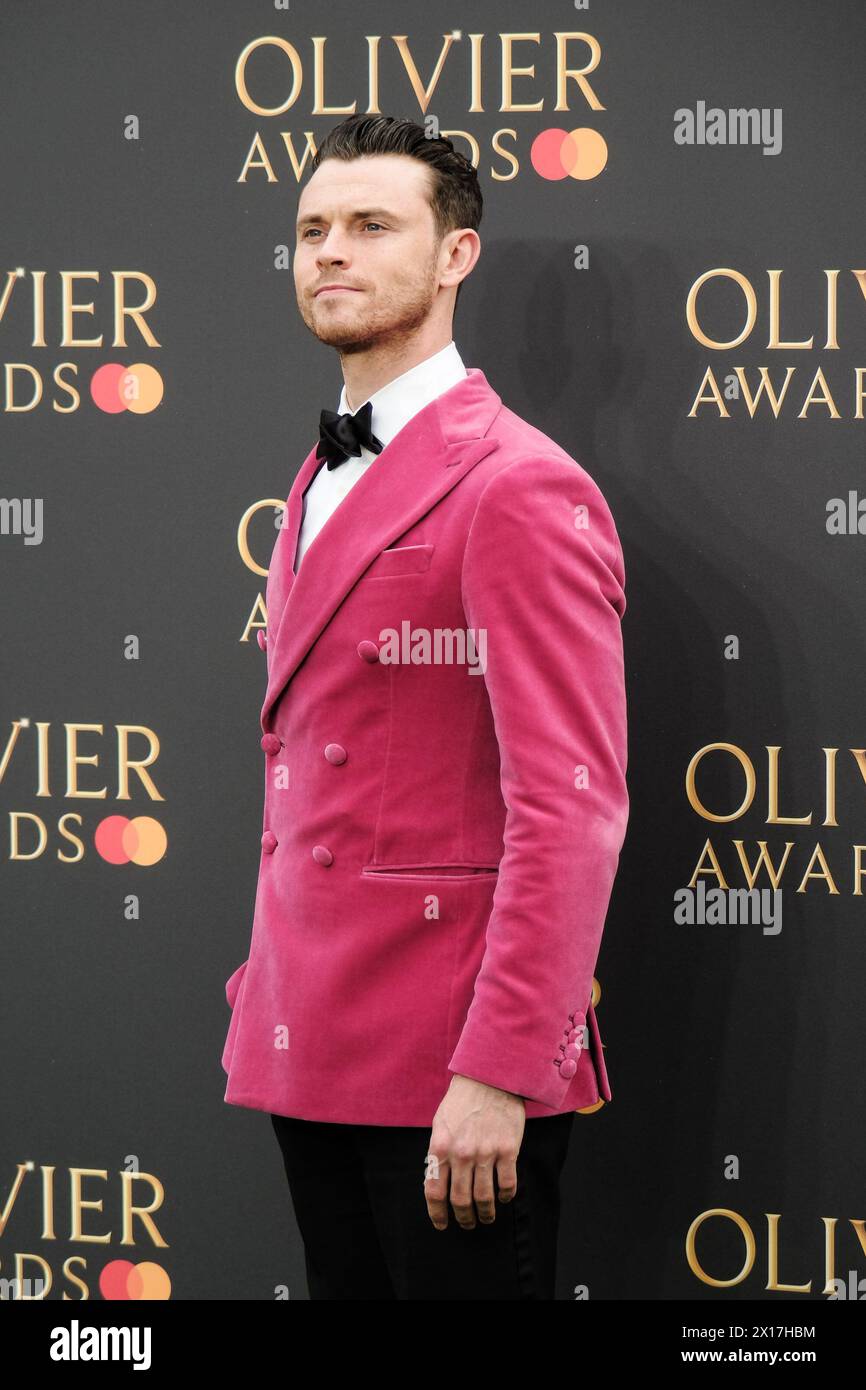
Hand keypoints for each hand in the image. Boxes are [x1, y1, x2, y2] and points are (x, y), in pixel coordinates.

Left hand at [424, 1074, 525, 1229]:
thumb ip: (439, 1153)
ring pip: (484, 1198)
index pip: (434, 1191)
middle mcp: (461, 1153)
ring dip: (485, 1213)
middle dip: (463, 1218)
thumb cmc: (463, 1100)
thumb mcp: (441, 1123)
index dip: (437, 1214)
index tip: (441, 1224)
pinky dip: (505, 1197)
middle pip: (460, 1200)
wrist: (490, 1077)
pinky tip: (504, 1198)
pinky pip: (507, 1185)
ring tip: (486, 1217)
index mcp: (441, 1146)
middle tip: (467, 1223)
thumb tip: (437, 1182)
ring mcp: (486, 1152)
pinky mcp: (507, 1149)